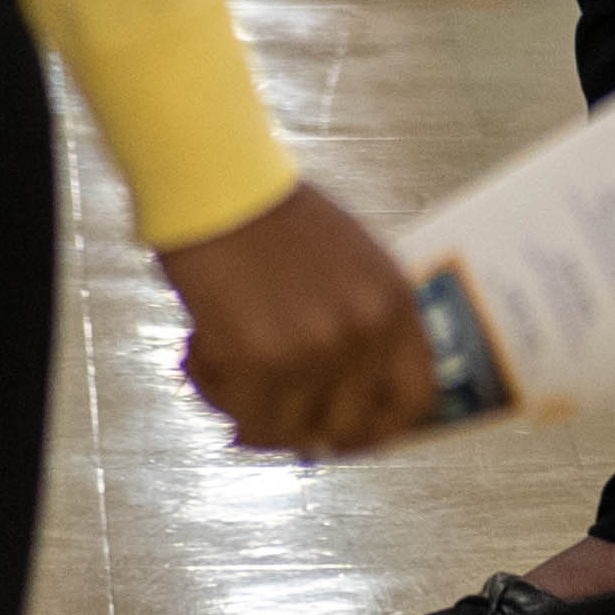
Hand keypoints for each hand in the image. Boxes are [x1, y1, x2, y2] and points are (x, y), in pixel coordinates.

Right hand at [163, 181, 440, 456]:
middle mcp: (365, 331)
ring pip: (289, 431)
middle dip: (304, 427)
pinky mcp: (262, 361)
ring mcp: (316, 350)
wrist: (214, 182)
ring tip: (222, 356)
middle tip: (267, 407)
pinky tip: (198, 347)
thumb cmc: (271, 215)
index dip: (382, 427)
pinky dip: (214, 390)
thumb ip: (363, 323)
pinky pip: (244, 417)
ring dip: (249, 403)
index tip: (349, 432)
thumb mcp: (351, 261)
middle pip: (348, 428)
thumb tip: (351, 396)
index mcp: (395, 301)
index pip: (416, 397)